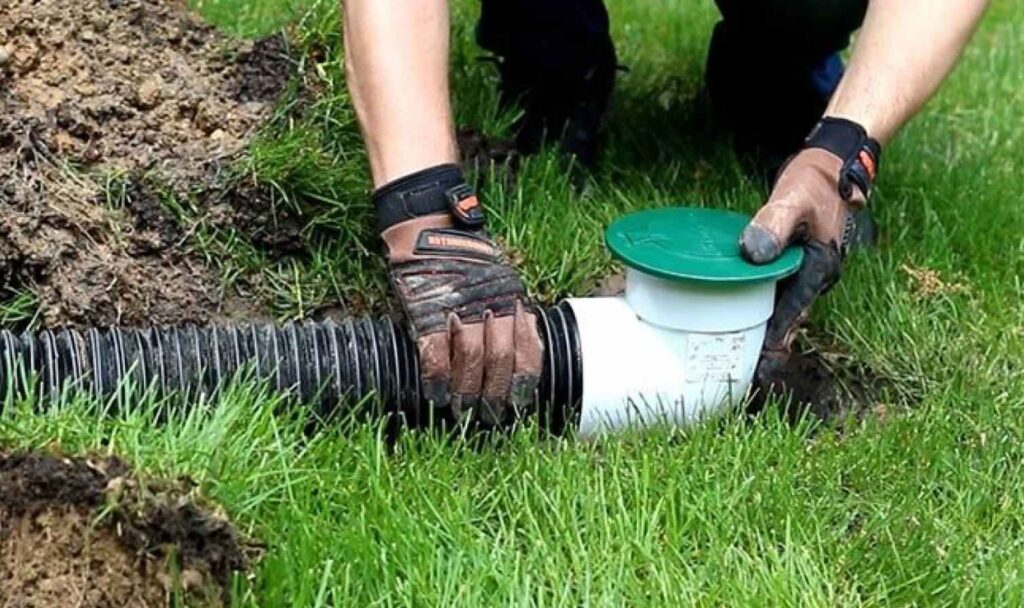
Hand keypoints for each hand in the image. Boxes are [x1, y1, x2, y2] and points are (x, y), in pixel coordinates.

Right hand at [382, 214, 542, 425]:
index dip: (524, 382)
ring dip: (467, 391)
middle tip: (489, 416)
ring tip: (462, 412)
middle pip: (500, 359)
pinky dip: (436, 377)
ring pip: (471, 359)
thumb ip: (511, 312)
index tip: (520, 405)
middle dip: (495, 394)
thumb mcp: (502, 280)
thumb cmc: (467, 257)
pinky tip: (436, 394)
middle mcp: (492, 303)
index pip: (527, 348)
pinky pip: (435, 352)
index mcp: (514, 298)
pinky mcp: (427, 309)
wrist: (431, 225)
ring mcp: (459, 307)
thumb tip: (518, 354)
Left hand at [740, 118, 879, 387]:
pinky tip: (742, 319)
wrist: (833, 163)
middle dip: (767, 348)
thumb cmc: (814, 180)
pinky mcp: (795, 263)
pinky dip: (762, 309)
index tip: (757, 370)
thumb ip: (773, 225)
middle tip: (740, 378)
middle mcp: (815, 277)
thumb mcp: (792, 199)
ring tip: (739, 360)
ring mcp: (807, 271)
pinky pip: (777, 293)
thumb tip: (753, 254)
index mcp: (818, 269)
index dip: (773, 343)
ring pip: (782, 309)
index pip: (791, 315)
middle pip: (787, 320)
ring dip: (763, 331)